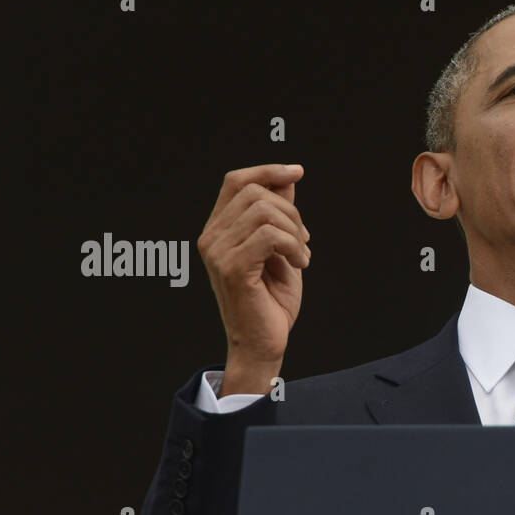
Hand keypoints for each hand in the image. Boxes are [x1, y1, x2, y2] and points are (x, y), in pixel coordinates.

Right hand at [196, 164, 311, 394]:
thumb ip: (280, 216)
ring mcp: (218, 252)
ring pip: (265, 212)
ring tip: (302, 257)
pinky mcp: (232, 268)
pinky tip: (300, 264)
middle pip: (255, 192)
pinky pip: (270, 235)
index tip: (297, 172)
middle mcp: (211, 237)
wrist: (264, 343)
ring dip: (295, 232)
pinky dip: (293, 246)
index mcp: (219, 230)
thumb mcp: (281, 250)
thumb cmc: (271, 302)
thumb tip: (288, 179)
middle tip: (303, 240)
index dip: (268, 171)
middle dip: (291, 211)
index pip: (237, 181)